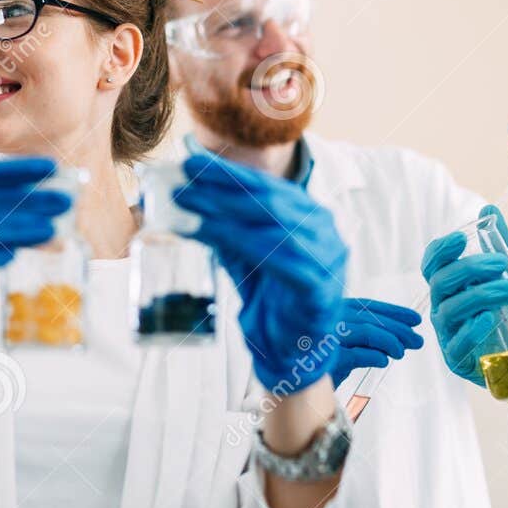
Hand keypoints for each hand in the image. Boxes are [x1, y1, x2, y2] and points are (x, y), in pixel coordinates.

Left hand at [173, 153, 347, 394]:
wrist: (294, 347)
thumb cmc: (270, 294)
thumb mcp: (243, 252)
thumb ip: (222, 225)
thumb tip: (182, 195)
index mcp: (306, 213)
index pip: (263, 184)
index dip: (225, 172)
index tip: (188, 161)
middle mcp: (320, 227)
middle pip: (267, 198)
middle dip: (220, 188)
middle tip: (182, 183)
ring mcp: (325, 254)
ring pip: (272, 223)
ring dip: (224, 214)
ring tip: (188, 207)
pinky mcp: (320, 285)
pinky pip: (279, 258)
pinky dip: (242, 244)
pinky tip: (212, 235)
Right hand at [329, 297, 423, 386]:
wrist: (294, 380)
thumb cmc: (320, 360)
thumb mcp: (345, 344)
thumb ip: (367, 337)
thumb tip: (401, 338)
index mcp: (334, 312)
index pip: (368, 307)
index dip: (394, 312)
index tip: (414, 319)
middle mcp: (331, 319)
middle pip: (372, 318)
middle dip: (399, 328)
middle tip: (417, 339)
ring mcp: (328, 336)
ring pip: (367, 332)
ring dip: (390, 341)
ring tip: (402, 352)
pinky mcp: (327, 356)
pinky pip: (357, 354)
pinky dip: (374, 356)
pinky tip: (384, 360)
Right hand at [420, 205, 507, 411]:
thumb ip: (497, 244)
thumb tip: (488, 208)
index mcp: (449, 287)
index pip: (431, 264)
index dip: (441, 250)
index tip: (461, 238)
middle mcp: (442, 308)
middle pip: (441, 282)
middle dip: (469, 268)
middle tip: (501, 262)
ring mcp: (447, 334)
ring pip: (450, 309)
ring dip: (478, 294)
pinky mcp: (458, 359)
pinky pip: (459, 342)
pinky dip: (473, 328)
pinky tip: (490, 318)